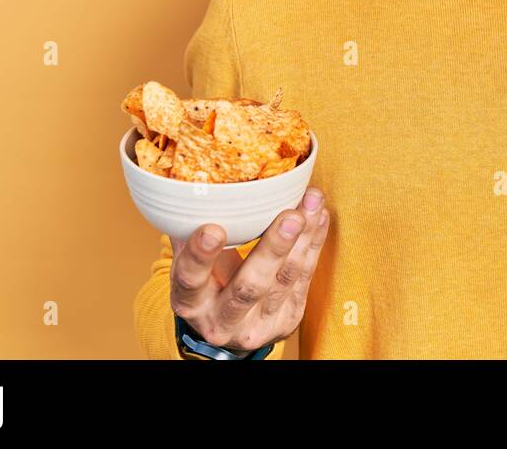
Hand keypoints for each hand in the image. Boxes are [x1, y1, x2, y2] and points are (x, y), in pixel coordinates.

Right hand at [169, 187, 330, 354]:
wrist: (229, 323)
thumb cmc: (207, 281)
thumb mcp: (190, 262)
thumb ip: (188, 229)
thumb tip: (192, 181)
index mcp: (189, 303)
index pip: (191, 280)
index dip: (201, 256)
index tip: (213, 229)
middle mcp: (222, 321)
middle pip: (249, 287)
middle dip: (273, 249)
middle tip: (291, 217)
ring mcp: (258, 325)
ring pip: (285, 280)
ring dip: (304, 238)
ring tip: (312, 203)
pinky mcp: (288, 319)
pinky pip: (304, 278)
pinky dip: (314, 244)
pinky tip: (318, 216)